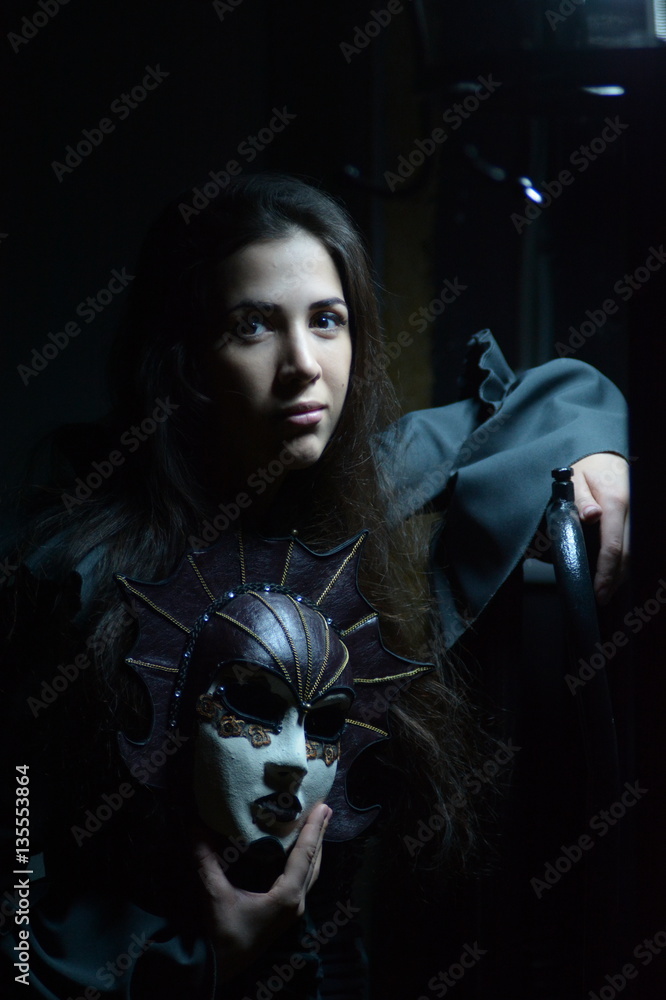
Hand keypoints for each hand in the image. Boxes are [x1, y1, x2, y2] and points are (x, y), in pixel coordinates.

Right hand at [193, 803, 330, 981]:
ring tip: (317, 825)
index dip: (313, 829)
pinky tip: (300, 853)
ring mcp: (293, 910)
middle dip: (319, 834)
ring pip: (312, 873)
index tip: (322, 806)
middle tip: (325, 808)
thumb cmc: (221, 934)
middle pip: (314, 862)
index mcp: (286, 896)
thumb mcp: (213, 894)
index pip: (304, 854)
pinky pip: (304, 881)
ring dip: (315, 848)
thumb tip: (194, 826)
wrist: (219, 968)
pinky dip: (306, 861)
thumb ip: (205, 859)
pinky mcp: (285, 914)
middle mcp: (296, 902)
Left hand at [571, 453, 629, 604]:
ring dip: (622, 573)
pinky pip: (634, 545)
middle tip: (601, 597)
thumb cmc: (587, 469)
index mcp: (616, 501)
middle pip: (628, 554)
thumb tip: (591, 516)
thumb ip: (580, 499)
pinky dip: (626, 561)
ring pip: (635, 551)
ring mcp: (639, 515)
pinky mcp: (638, 521)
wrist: (607, 458)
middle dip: (615, 579)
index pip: (613, 545)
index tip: (598, 589)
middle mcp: (632, 510)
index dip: (606, 571)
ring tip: (607, 590)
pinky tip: (616, 574)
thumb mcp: (575, 478)